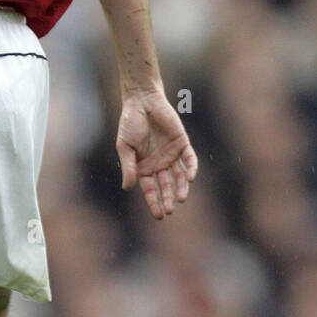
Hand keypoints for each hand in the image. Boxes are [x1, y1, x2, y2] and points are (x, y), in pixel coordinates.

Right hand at [116, 89, 197, 219]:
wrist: (142, 101)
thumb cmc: (130, 123)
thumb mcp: (125, 146)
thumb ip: (128, 166)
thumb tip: (127, 188)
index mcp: (143, 166)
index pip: (150, 189)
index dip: (154, 202)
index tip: (159, 215)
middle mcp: (158, 163)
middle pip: (165, 185)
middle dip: (167, 199)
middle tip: (170, 211)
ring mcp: (171, 154)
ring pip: (179, 176)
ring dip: (181, 187)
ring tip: (181, 199)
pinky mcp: (182, 143)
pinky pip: (189, 159)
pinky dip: (191, 168)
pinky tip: (190, 178)